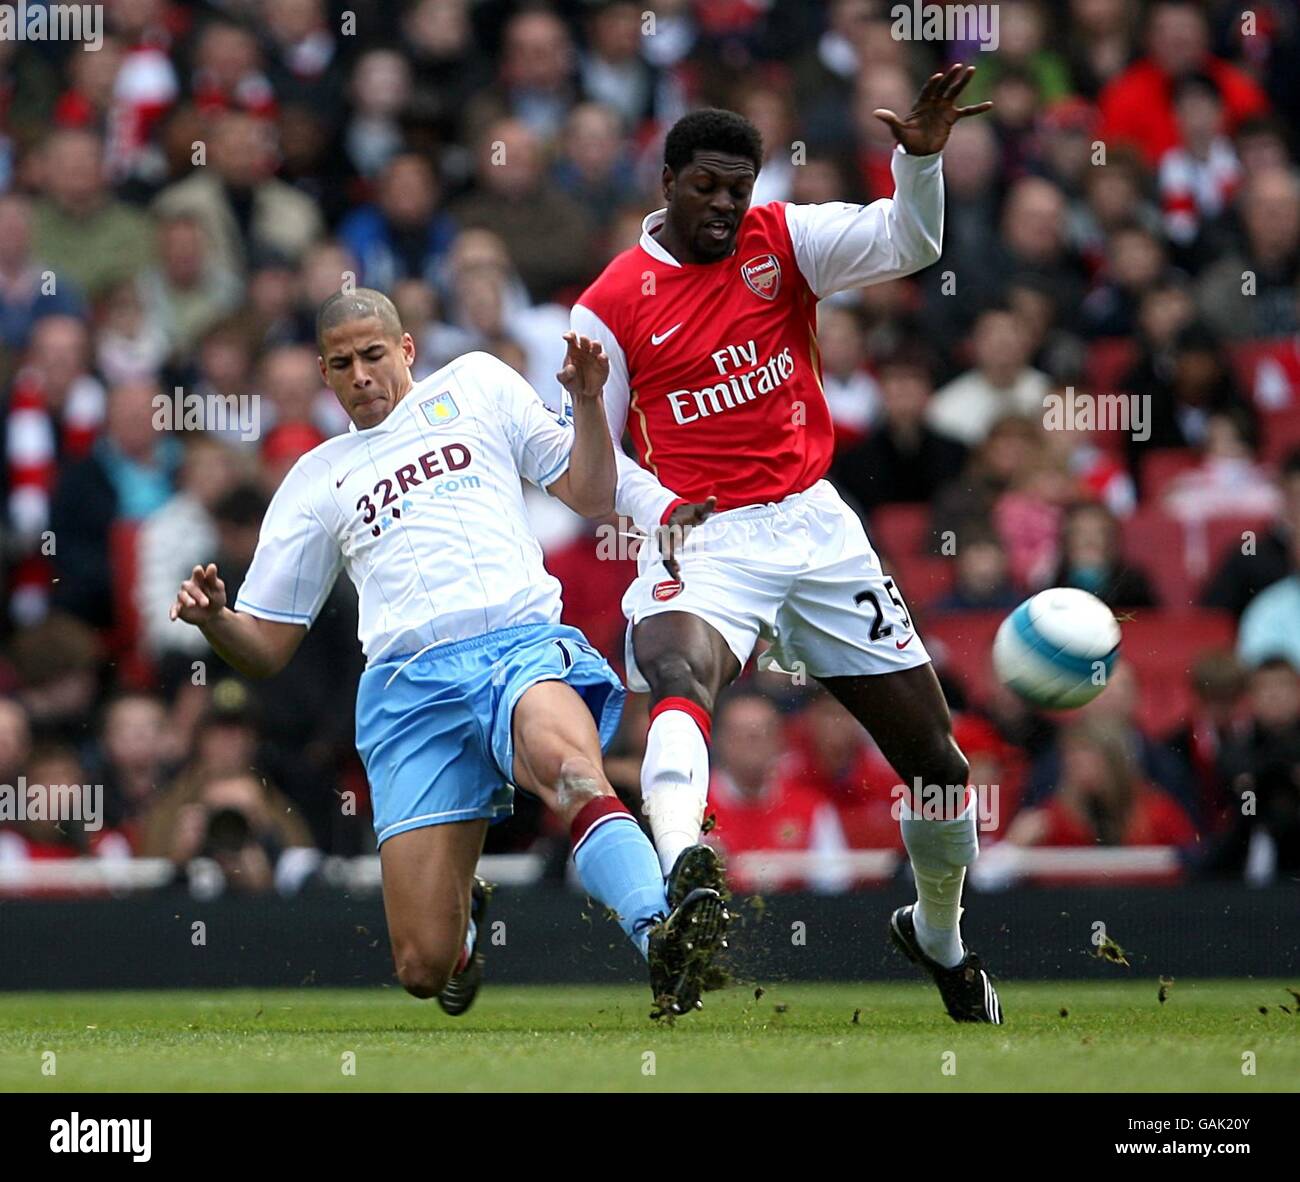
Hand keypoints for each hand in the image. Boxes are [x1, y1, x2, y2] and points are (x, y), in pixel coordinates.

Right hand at [170, 563, 227, 625]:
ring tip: (193, 605)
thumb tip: (212, 566)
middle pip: (189, 586)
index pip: (197, 573)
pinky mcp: (179, 607)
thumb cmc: (216, 598)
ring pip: (181, 595)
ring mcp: (183, 596)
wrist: (213, 615)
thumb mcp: (218, 589)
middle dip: (197, 594)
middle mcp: (189, 586)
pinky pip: (174, 608)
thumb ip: (213, 578)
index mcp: (199, 579)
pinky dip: (173, 612)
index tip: (199, 570)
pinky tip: (173, 618)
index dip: (198, 572)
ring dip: (187, 600)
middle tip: (206, 603)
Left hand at [556, 332, 609, 401]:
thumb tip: (570, 368)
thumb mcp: (563, 380)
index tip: (567, 337)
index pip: (572, 337)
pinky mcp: (603, 365)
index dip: (570, 335)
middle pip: (585, 340)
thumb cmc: (573, 382)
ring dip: (596, 344)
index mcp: (573, 350)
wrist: (583, 394)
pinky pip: (604, 359)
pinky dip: (603, 357)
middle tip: (582, 339)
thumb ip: (564, 375)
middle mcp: (584, 351)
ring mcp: (595, 357)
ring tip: (594, 345)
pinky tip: (600, 358)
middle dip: (584, 339)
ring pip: (597, 346)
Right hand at [655, 497, 715, 582]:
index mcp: (674, 523)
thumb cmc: (689, 514)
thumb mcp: (698, 510)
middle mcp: (666, 533)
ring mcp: (664, 542)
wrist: (674, 515)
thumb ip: (706, 506)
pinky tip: (677, 577)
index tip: (678, 541)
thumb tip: (713, 498)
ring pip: (664, 556)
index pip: (673, 529)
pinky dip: (670, 568)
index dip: (675, 534)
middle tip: (677, 570)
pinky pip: (666, 559)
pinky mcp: (666, 548)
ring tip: (678, 578)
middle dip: (669, 558)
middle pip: (665, 546)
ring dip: (670, 567)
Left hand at [873, 63, 991, 156]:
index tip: (938, 76)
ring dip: (963, 82)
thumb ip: (890, 120)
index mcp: (921, 104)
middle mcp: (933, 103)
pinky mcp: (951, 118)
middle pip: (943, 87)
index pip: (928, 91)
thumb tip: (876, 113)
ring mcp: (943, 108)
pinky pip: (967, 112)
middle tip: (958, 66)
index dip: (933, 84)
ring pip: (954, 92)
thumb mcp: (899, 132)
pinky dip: (977, 109)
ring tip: (972, 70)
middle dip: (950, 77)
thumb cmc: (907, 141)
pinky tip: (989, 104)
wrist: (918, 153)